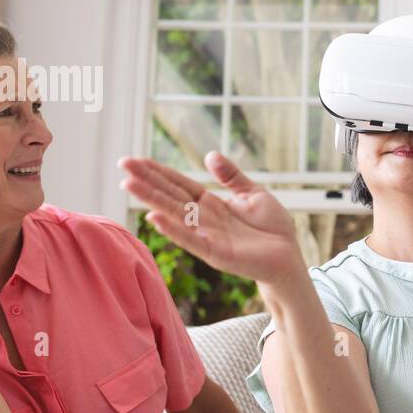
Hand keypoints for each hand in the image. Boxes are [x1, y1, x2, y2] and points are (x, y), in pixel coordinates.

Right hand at [119, 151, 303, 286]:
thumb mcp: (253, 194)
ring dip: (152, 200)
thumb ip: (231, 176)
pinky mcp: (216, 253)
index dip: (159, 172)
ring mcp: (207, 236)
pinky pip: (191, 240)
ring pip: (175, 215)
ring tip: (128, 184)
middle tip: (122, 165)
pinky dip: (174, 229)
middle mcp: (204, 219)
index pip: (179, 184)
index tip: (135, 160)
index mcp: (211, 204)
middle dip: (147, 181)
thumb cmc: (272, 228)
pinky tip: (155, 218)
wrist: (289, 257)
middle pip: (171, 196)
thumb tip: (210, 155)